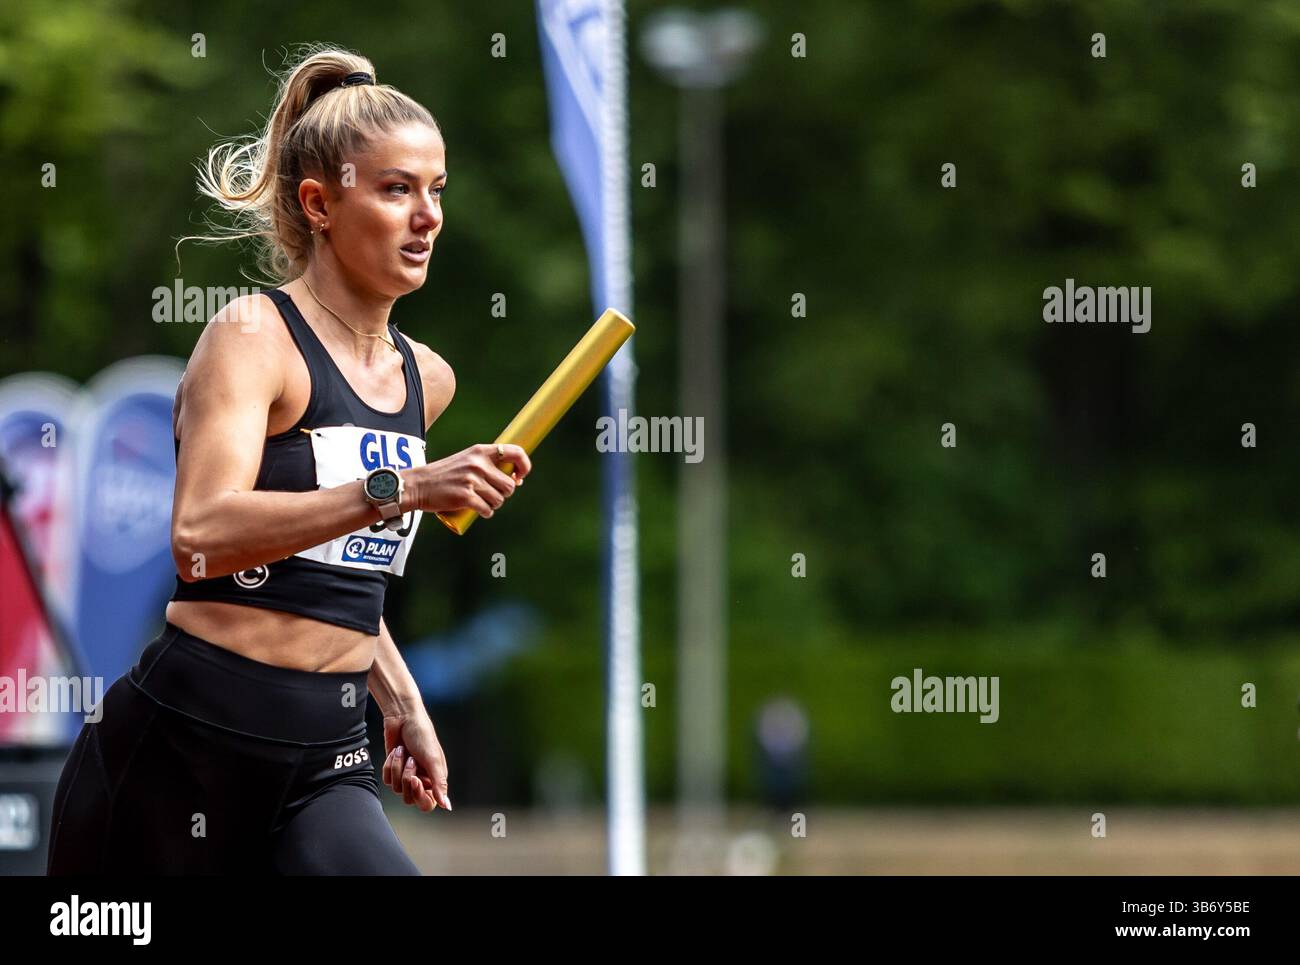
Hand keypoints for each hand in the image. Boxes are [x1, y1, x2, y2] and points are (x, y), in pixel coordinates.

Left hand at [381, 709, 450, 812]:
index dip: (420, 796)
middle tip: (410, 762)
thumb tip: (447, 806)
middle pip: (410, 799)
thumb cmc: (422, 736)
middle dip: (406, 779)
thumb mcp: (432, 760)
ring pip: (396, 788)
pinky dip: (389, 764)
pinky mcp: (393, 769)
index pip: (427, 804)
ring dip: (398, 767)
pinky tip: (396, 751)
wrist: (402, 718)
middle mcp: (421, 779)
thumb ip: (440, 784)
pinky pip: (387, 779)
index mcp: (434, 779)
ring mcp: (405, 775)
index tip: (415, 780)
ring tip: (404, 751)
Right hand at [408, 443, 532, 517]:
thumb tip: (517, 480)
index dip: (524, 466)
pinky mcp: (465, 497)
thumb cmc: (444, 475)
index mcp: (480, 451)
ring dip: (494, 505)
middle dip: (503, 494)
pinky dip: (486, 513)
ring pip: (499, 499)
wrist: (418, 485)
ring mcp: (472, 480)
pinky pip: (488, 510)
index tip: (520, 477)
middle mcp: (478, 464)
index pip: (515, 452)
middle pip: (509, 485)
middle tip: (490, 495)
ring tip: (482, 502)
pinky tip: (480, 511)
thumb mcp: (466, 461)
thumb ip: (488, 465)